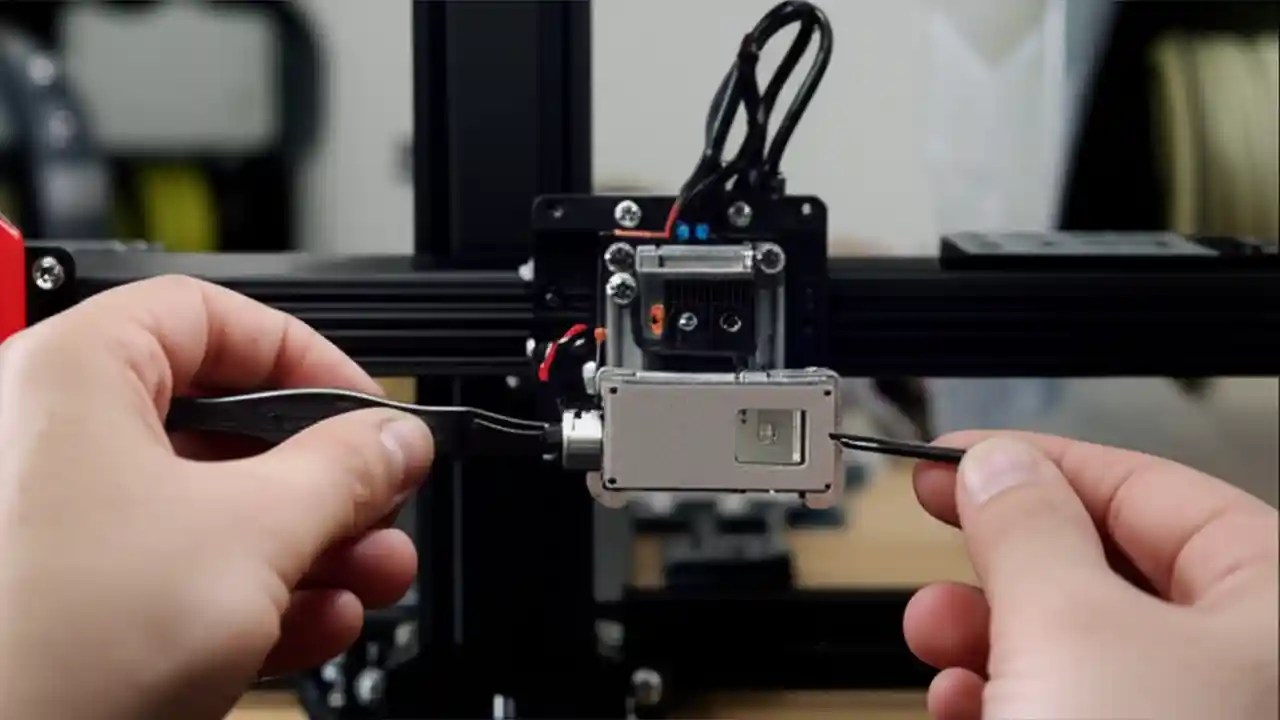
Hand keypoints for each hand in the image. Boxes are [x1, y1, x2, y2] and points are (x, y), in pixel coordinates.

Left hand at [0, 276, 433, 719]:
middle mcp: (49, 439)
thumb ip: (344, 472)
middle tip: (381, 498)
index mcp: (69, 377)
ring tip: (373, 571)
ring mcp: (54, 525)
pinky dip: (256, 590)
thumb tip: (394, 441)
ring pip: (208, 506)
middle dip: (325, 477)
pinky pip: (178, 570)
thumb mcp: (250, 534)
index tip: (363, 409)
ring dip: (309, 543)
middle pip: (222, 424)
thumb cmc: (52, 646)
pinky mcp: (65, 601)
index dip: (304, 357)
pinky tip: (318, 619)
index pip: (207, 317)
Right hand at [905, 432, 1277, 719]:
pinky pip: (1067, 705)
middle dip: (1002, 556)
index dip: (1041, 462)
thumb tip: (998, 465)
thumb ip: (1029, 528)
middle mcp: (1245, 661)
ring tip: (932, 630)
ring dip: (985, 629)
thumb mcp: (1069, 628)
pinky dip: (1004, 692)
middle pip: (1105, 565)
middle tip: (940, 527)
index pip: (1150, 487)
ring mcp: (1195, 715)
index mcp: (1273, 603)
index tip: (959, 456)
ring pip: (1075, 642)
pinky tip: (959, 699)